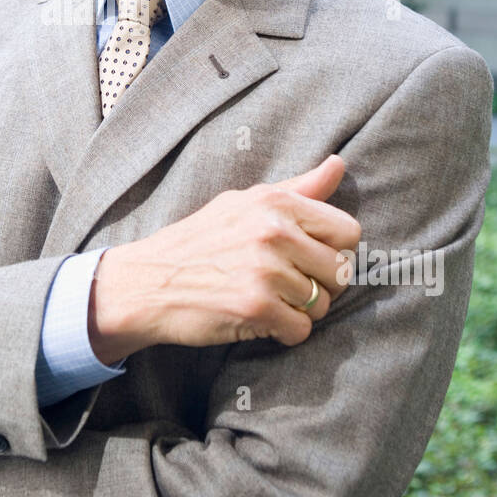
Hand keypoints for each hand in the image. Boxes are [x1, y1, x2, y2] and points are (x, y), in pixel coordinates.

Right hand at [89, 154, 360, 360]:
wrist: (147, 282)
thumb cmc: (200, 241)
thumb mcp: (243, 202)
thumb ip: (296, 188)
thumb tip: (338, 164)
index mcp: (275, 202)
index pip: (348, 231)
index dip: (335, 251)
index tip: (310, 259)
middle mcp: (273, 232)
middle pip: (341, 272)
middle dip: (320, 285)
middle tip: (287, 286)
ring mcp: (264, 271)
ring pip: (322, 305)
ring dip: (300, 311)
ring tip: (268, 300)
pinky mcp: (254, 308)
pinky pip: (300, 330)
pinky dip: (284, 333)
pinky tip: (259, 320)